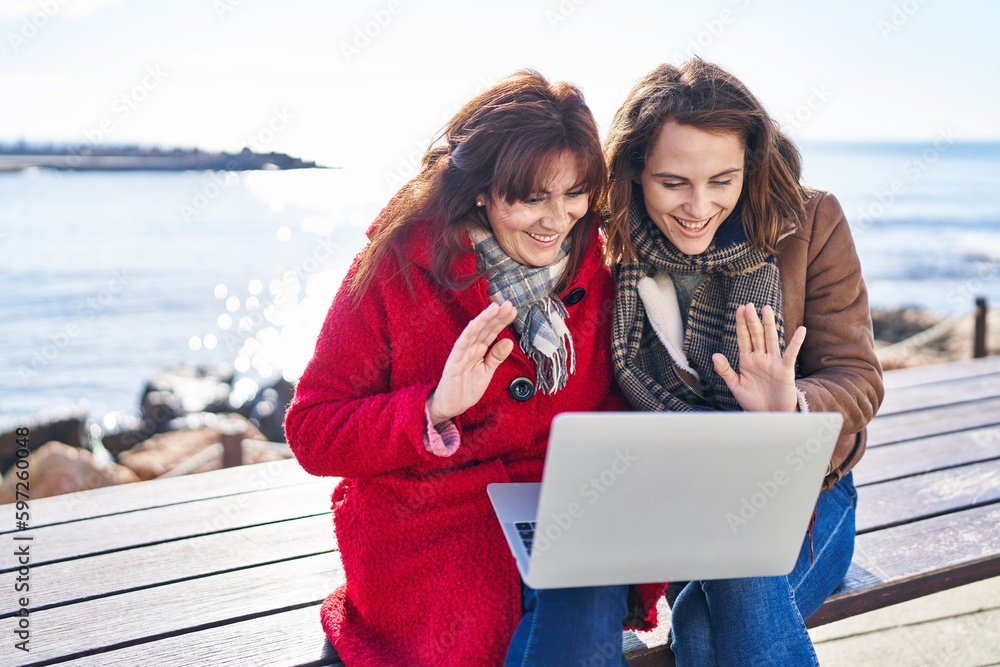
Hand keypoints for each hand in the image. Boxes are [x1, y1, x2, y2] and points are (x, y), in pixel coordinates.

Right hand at [427, 301, 516, 424]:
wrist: (451, 407)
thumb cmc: (465, 388)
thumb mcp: (486, 371)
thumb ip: (496, 356)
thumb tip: (509, 342)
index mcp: (479, 350)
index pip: (492, 332)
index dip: (501, 321)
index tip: (513, 310)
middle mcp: (470, 348)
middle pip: (485, 329)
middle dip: (496, 316)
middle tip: (508, 304)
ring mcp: (461, 354)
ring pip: (474, 333)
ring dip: (483, 319)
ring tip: (494, 307)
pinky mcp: (454, 362)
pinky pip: (461, 345)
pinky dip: (468, 334)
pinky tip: (475, 324)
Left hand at [712, 302, 805, 411]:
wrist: (769, 416)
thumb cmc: (753, 401)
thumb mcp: (736, 386)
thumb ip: (725, 370)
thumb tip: (715, 355)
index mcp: (747, 360)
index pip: (743, 338)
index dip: (741, 324)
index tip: (739, 309)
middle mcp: (760, 357)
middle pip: (756, 335)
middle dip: (752, 320)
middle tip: (749, 304)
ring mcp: (773, 362)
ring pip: (771, 339)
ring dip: (768, 325)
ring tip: (766, 309)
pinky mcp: (785, 370)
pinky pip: (790, 354)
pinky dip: (796, 342)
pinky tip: (801, 330)